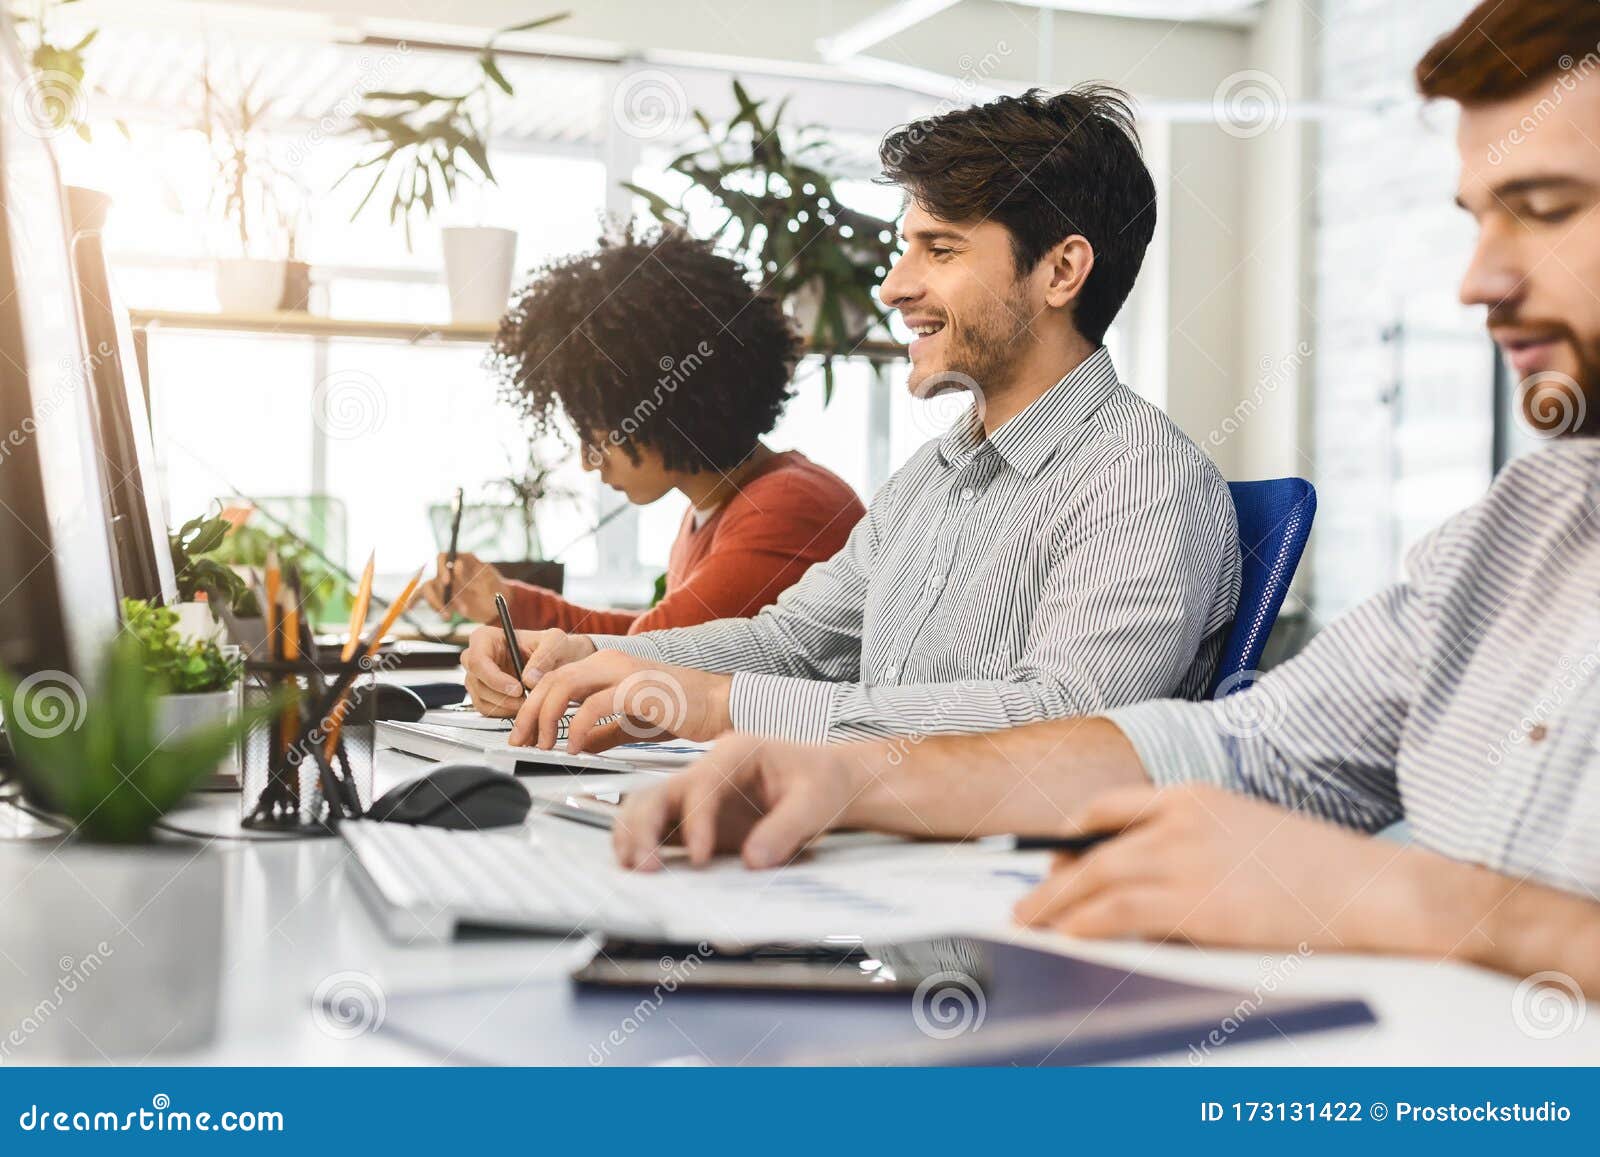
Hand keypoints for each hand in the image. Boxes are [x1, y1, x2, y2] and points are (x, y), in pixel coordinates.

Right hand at [420, 552, 504, 621]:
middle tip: (448, 609)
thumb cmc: (495, 588)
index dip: (441, 568)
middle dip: (438, 595)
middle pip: (434, 578)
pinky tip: (408, 608)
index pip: (443, 558)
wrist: (497, 604)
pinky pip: (422, 597)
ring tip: (449, 617)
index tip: (446, 582)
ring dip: (436, 605)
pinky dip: (414, 601)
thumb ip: (474, 570)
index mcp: (461, 561)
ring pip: (428, 590)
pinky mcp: (441, 597)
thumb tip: (455, 563)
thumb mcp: (489, 578)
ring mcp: (444, 585)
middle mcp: (449, 572)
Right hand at [461, 625, 595, 717]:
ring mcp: (478, 678)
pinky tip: (522, 706)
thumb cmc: (552, 646)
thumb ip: (544, 656)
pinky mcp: (483, 695)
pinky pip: (486, 709)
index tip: (518, 689)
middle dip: (502, 696)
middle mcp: (477, 657)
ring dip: (506, 706)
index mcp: (486, 638)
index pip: (477, 659)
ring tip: (529, 702)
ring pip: (480, 698)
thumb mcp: (555, 642)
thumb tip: (528, 679)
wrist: (558, 661)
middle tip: (526, 700)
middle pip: (476, 681)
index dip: (494, 678)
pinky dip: (505, 712)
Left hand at [509, 651, 731, 751]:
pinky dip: (576, 727)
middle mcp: (610, 661)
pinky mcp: (637, 688)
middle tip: (520, 740)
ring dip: (545, 718)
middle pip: (551, 679)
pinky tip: (574, 747)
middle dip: (528, 712)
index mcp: (607, 665)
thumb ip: (603, 731)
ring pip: (564, 686)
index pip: (555, 678)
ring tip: (542, 745)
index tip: (523, 732)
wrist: (719, 705)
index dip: (532, 705)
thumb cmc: (683, 710)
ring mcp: (623, 671)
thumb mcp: (633, 723)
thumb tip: (578, 744)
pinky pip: (593, 705)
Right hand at [612, 733, 873, 869]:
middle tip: (647, 868)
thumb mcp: (817, 802)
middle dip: (643, 828)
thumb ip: (787, 829)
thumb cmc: (822, 783)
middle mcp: (708, 773)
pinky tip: (645, 874)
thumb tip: (752, 862)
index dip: (696, 821)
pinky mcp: (696, 823)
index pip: (702, 783)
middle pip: (657, 792)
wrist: (828, 785)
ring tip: (636, 872)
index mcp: (736, 754)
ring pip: (646, 808)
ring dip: (634, 838)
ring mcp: (697, 799)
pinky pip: (659, 831)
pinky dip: (645, 849)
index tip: (701, 858)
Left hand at [1013, 783, 1480, 956]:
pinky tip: (1068, 936)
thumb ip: (1194, 847)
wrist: (1368, 890)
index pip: (1111, 806)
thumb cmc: (1319, 871)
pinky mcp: (1193, 903)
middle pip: (1092, 849)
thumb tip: (1149, 883)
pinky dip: (1084, 924)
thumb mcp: (1245, 836)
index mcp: (1192, 796)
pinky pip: (1117, 913)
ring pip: (1094, 881)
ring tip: (1032, 923)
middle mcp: (1178, 821)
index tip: (1053, 854)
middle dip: (1051, 878)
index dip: (1073, 833)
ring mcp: (1183, 860)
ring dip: (1055, 905)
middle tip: (1027, 900)